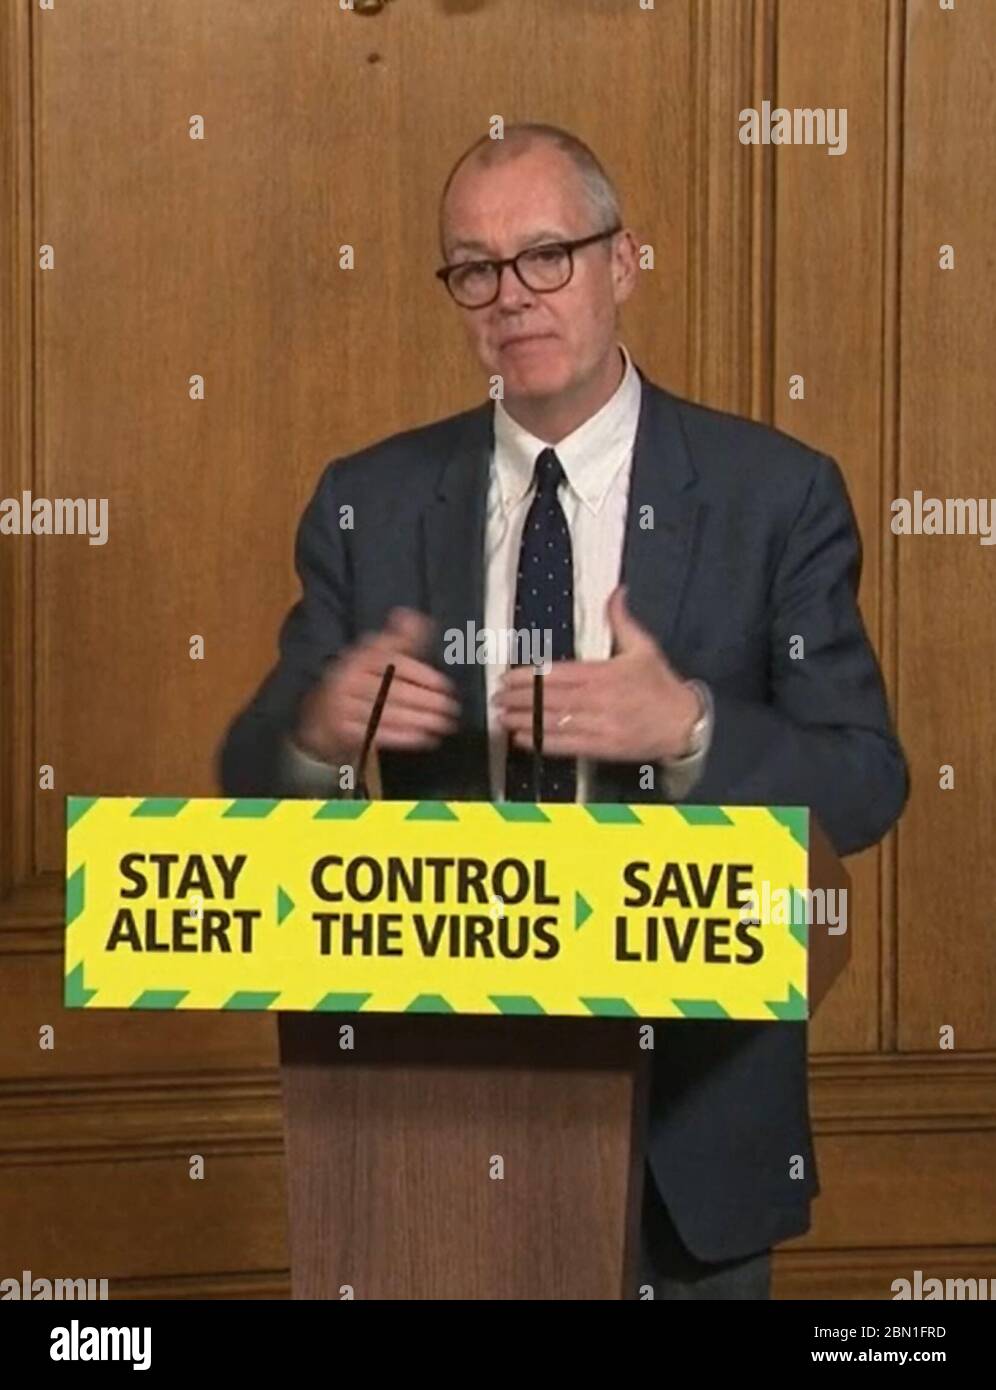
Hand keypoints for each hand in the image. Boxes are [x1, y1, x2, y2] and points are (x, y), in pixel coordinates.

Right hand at [295, 607, 459, 763]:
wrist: (319, 717)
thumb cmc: (357, 682)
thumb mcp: (372, 655)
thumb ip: (397, 639)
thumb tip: (411, 615)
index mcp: (357, 658)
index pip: (392, 663)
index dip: (421, 674)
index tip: (445, 685)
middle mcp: (348, 680)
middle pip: (392, 691)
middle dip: (426, 701)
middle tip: (450, 707)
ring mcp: (343, 707)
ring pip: (388, 714)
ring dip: (420, 720)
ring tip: (443, 724)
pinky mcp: (344, 731)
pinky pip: (378, 734)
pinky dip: (404, 737)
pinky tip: (425, 737)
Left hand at [495, 585, 699, 762]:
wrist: (684, 723)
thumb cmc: (661, 684)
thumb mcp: (644, 647)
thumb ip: (622, 621)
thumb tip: (617, 591)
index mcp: (605, 674)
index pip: (559, 674)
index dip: (530, 677)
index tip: (507, 676)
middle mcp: (600, 700)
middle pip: (551, 699)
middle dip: (519, 698)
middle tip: (495, 697)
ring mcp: (601, 725)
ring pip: (555, 722)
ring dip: (525, 720)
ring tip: (501, 717)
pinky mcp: (603, 747)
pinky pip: (567, 745)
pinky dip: (542, 742)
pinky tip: (522, 738)